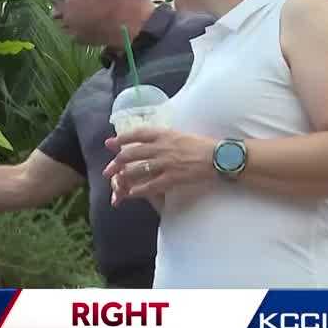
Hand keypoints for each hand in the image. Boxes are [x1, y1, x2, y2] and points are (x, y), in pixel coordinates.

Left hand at [102, 127, 217, 204]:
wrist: (219, 158)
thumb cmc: (203, 146)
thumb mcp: (181, 135)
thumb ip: (165, 137)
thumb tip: (151, 139)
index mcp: (164, 134)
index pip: (137, 134)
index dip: (121, 138)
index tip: (110, 143)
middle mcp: (162, 147)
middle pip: (131, 153)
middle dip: (116, 162)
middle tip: (108, 169)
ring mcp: (166, 163)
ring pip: (137, 170)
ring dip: (124, 177)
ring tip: (116, 182)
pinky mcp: (172, 177)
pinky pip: (150, 185)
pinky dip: (138, 190)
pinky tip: (131, 194)